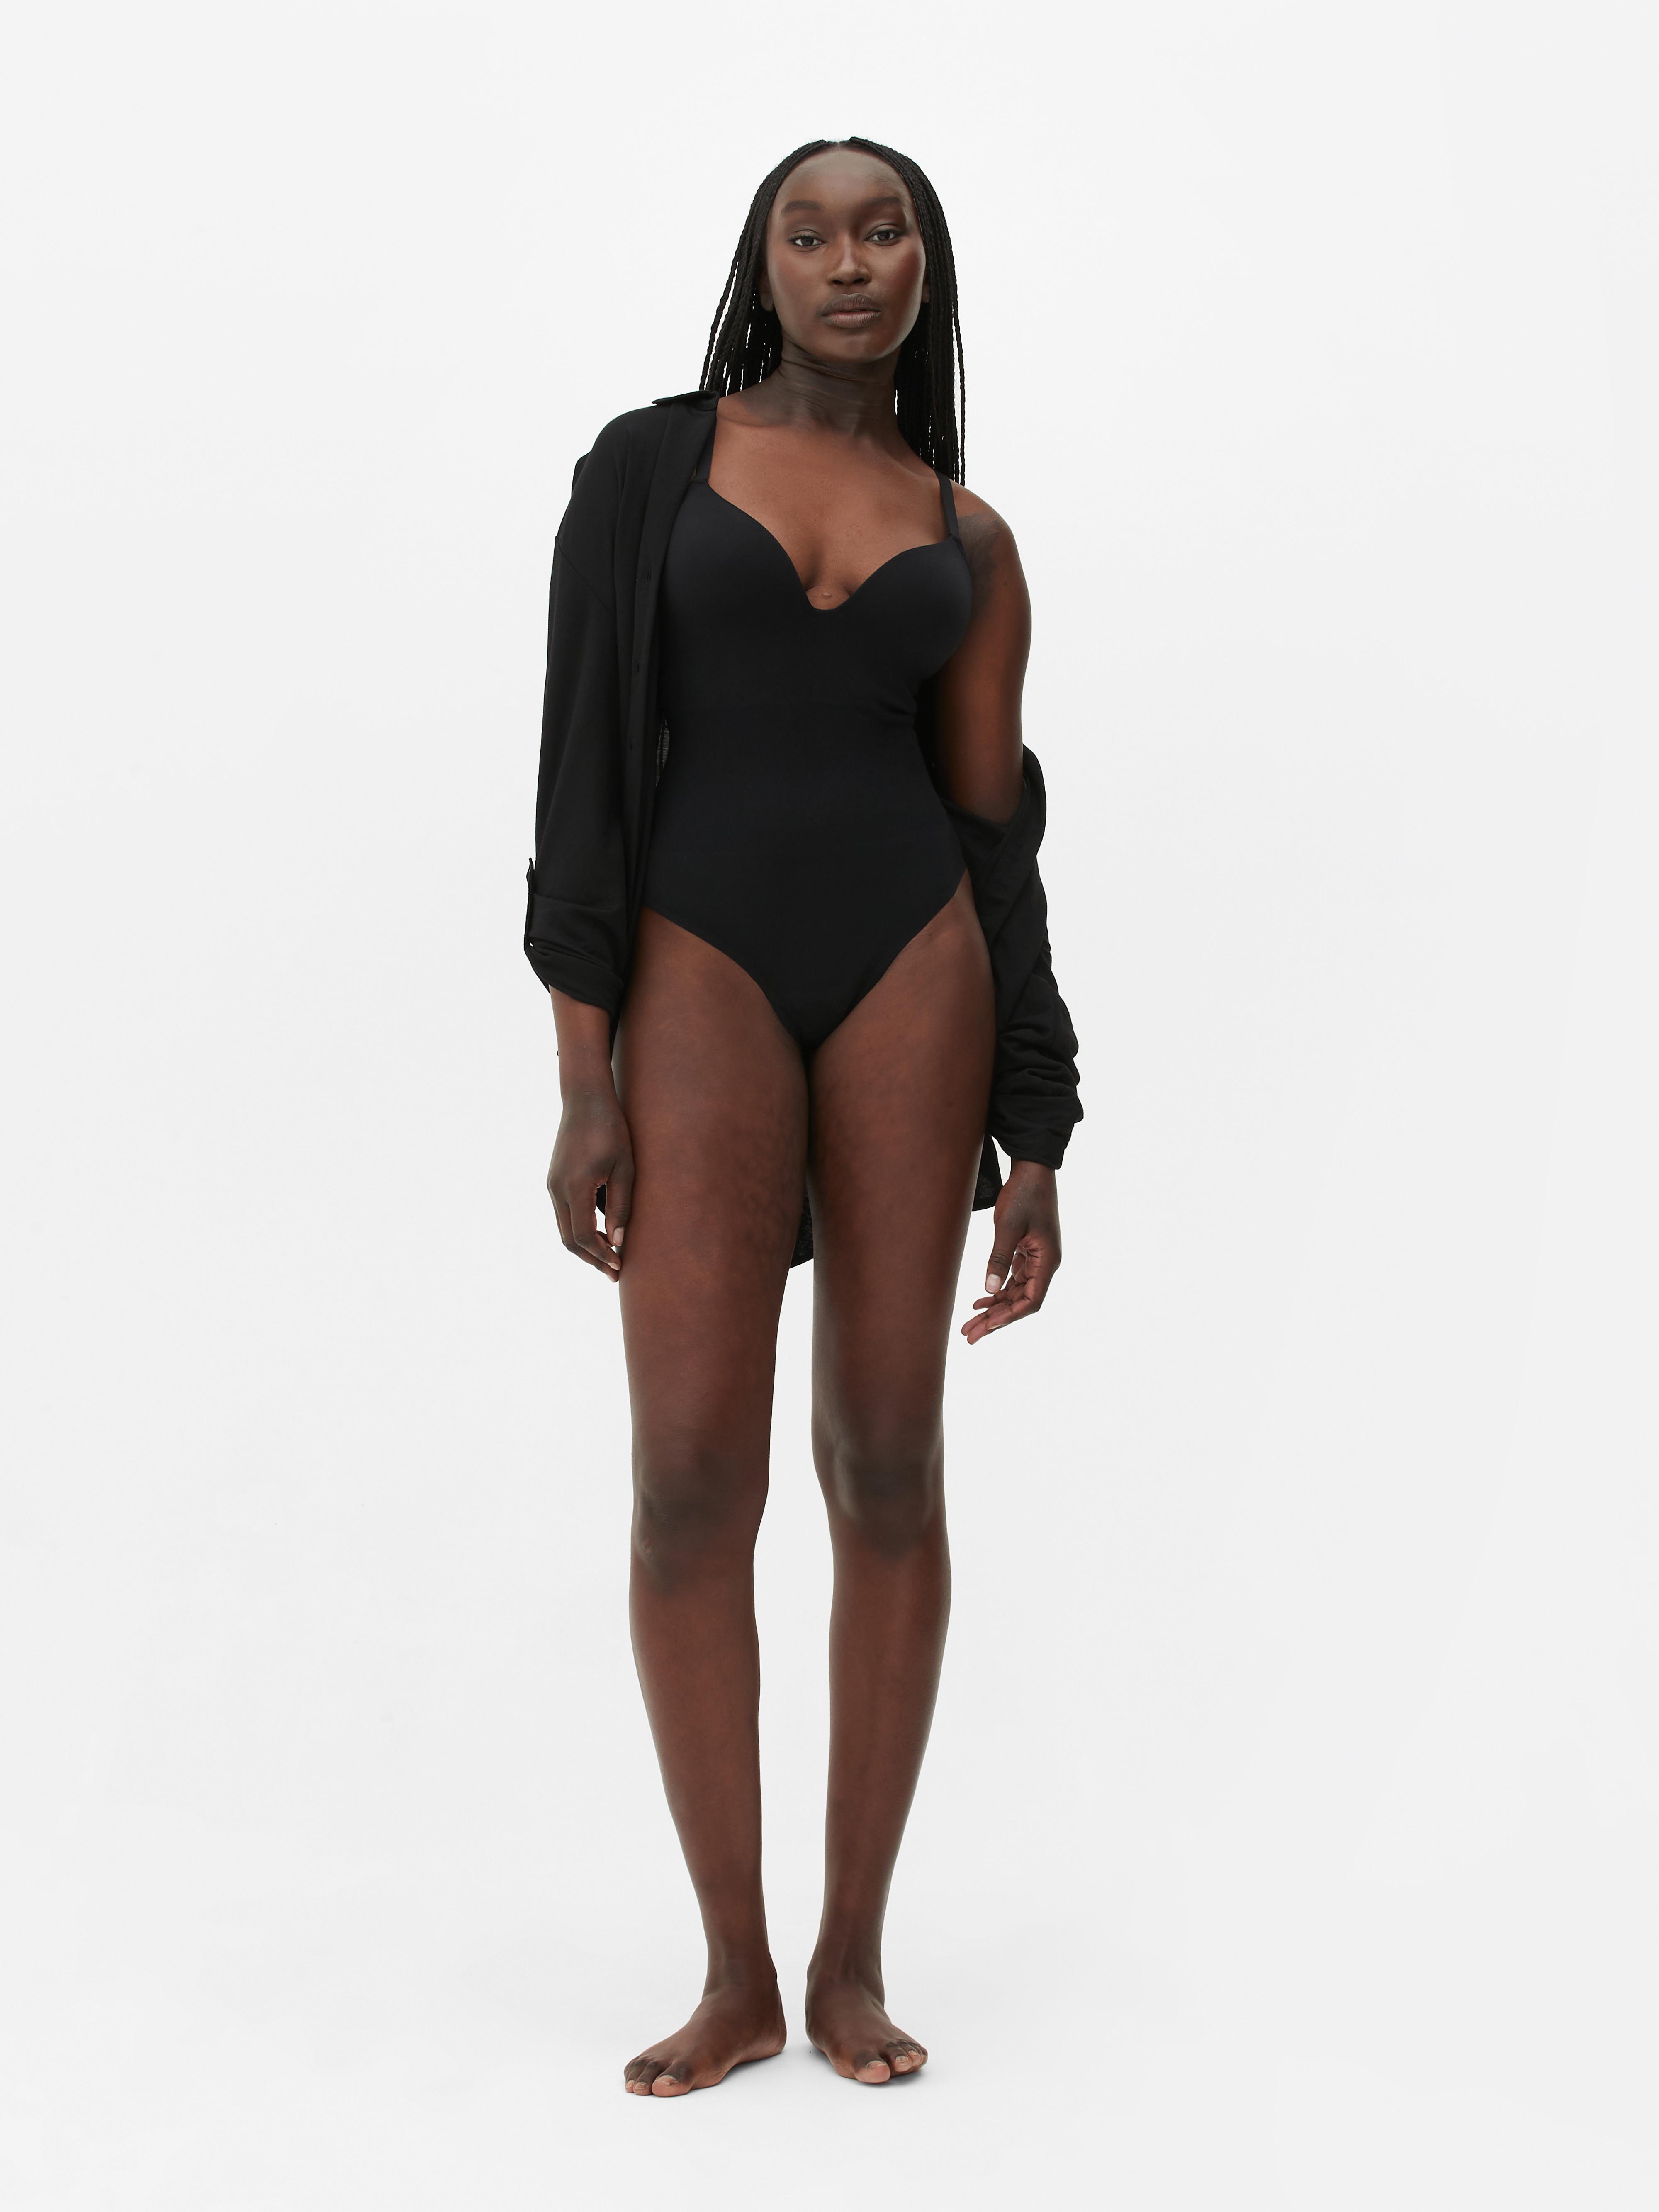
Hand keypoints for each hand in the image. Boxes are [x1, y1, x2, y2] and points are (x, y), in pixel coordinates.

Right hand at [547, 1081, 633, 1279]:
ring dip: (585, 1245)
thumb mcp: (625, 1168)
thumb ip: (621, 1206)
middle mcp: (557, 1189)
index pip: (583, 1236)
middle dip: (591, 1259)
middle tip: (613, 1272)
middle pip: (568, 1240)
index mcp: (574, 1187)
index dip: (601, 1256)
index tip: (619, 1266)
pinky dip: (580, 1226)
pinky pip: (564, 1212)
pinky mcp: (554, 1179)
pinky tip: (601, 1228)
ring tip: (610, 1254)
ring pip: (564, 1228)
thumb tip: (618, 1241)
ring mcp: (552, 1184)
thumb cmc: (611, 1129)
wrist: (585, 1099)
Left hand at [961, 1160, 1060, 1343]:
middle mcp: (1045, 1264)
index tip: (987, 1327)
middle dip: (996, 1320)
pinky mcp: (1027, 1252)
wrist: (1032, 1169)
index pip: (1031, 1301)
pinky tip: (979, 1301)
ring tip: (969, 1324)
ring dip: (994, 1309)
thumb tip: (988, 1289)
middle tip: (969, 1336)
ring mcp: (1037, 1259)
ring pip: (1015, 1293)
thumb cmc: (1023, 1194)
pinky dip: (996, 1291)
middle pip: (1021, 1302)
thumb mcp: (1008, 1226)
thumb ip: (998, 1258)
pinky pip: (1013, 1280)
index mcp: (1047, 1261)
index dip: (1009, 1316)